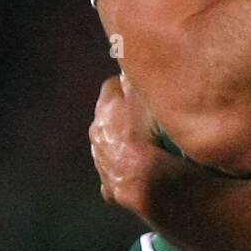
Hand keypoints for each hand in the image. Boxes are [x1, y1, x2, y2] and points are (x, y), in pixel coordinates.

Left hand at [90, 76, 167, 215]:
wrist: (148, 184)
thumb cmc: (151, 135)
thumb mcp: (148, 96)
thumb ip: (139, 77)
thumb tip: (132, 60)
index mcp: (105, 109)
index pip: (114, 85)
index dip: (132, 87)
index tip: (149, 90)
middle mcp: (97, 134)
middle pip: (110, 118)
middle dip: (127, 117)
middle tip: (153, 120)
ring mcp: (101, 164)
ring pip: (113, 147)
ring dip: (128, 146)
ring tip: (153, 149)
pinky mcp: (110, 190)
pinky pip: (119, 177)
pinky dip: (130, 175)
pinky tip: (147, 176)